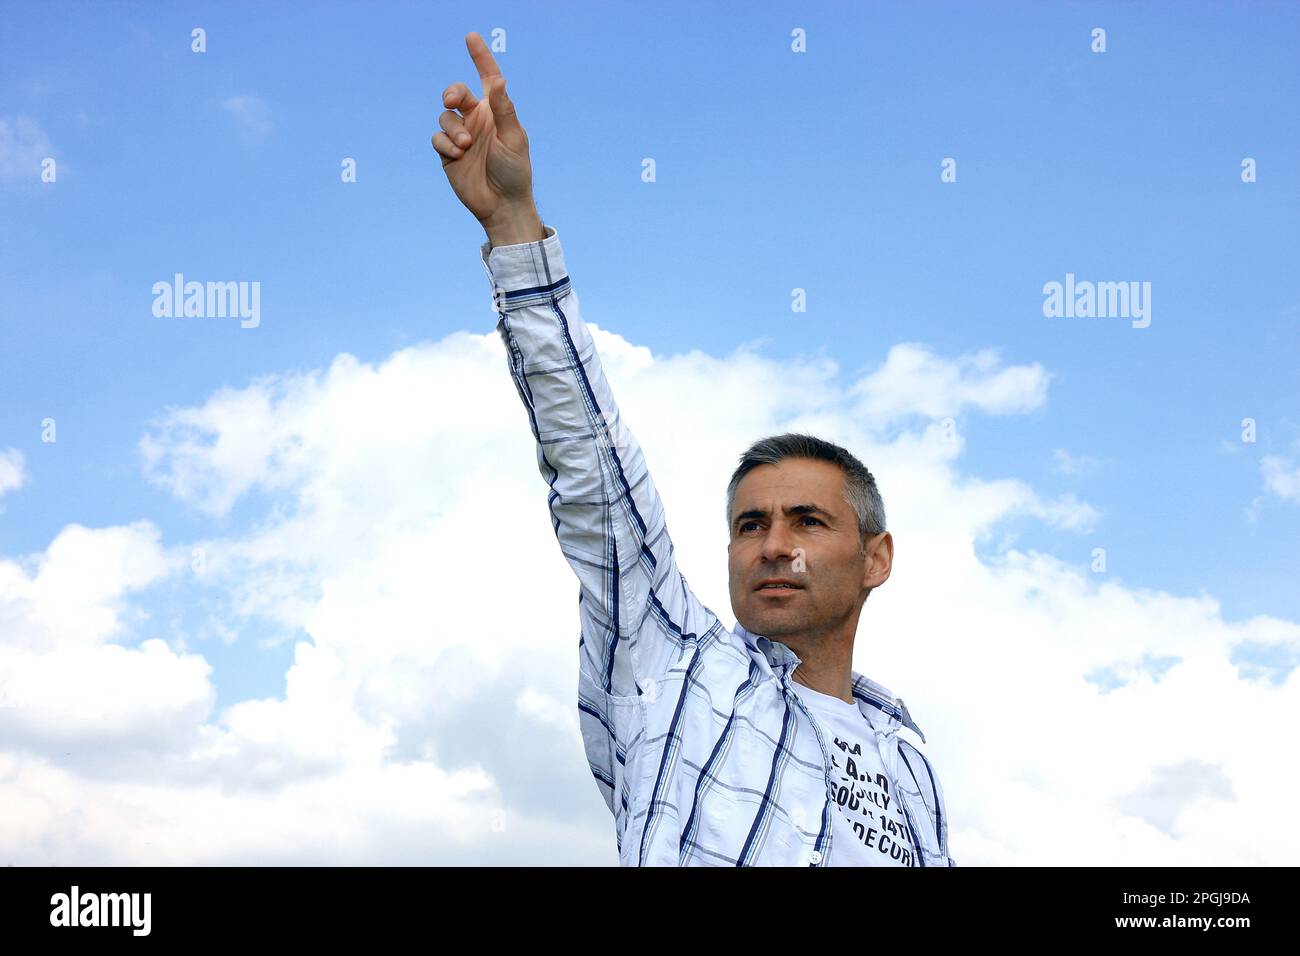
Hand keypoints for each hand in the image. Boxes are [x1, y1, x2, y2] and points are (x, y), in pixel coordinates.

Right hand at [433, 31, 540, 239]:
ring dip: (454, 128)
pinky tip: (458, 155)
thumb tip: (498, 79)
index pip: (487, 78)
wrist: (502, 204)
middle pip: (457, 92)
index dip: (480, 57)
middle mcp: (477, 119)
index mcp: (496, 111)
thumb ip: (504, 110)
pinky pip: (438, 137)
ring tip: (466, 145)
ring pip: (445, 116)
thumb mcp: (514, 139)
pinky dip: (446, 144)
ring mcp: (461, 135)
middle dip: (452, 93)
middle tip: (454, 101)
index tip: (471, 36)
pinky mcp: (448, 152)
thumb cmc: (515, 171)